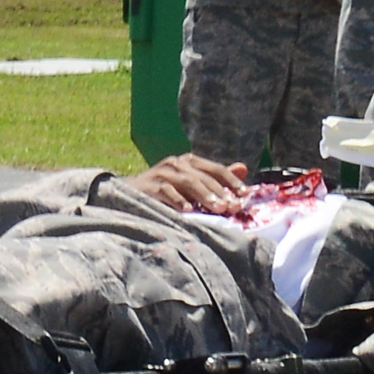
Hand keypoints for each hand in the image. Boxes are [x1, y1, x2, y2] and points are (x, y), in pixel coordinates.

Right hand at [129, 152, 251, 213]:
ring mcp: (162, 172)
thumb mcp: (191, 184)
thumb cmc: (164, 191)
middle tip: (232, 207)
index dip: (232, 181)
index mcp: (189, 161)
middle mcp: (177, 163)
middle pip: (203, 177)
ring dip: (204, 196)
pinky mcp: (149, 185)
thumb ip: (215, 178)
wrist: (128, 195)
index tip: (245, 196)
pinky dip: (178, 201)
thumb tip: (243, 168)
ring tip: (217, 210)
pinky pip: (166, 191)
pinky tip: (188, 211)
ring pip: (187, 182)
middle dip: (220, 192)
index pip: (216, 169)